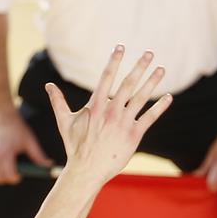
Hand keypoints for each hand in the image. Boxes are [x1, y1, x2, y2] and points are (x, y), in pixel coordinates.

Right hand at [0, 107, 50, 184]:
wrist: (1, 113)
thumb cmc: (17, 128)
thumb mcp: (30, 140)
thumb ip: (38, 155)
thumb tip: (49, 166)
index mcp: (6, 152)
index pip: (8, 175)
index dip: (14, 178)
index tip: (18, 175)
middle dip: (4, 179)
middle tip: (9, 173)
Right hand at [46, 45, 171, 186]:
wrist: (87, 170)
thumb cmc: (75, 146)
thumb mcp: (64, 121)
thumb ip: (58, 101)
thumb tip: (48, 85)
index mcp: (95, 105)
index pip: (106, 77)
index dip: (114, 61)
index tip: (121, 47)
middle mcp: (111, 111)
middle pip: (128, 84)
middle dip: (139, 67)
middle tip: (150, 53)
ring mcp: (123, 123)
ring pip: (141, 98)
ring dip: (152, 82)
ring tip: (162, 69)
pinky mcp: (133, 135)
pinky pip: (149, 118)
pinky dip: (160, 107)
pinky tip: (169, 97)